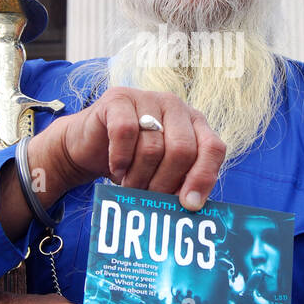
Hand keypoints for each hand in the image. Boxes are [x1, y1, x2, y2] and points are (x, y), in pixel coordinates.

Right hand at [41, 87, 226, 211]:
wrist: (89, 146)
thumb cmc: (132, 162)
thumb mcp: (162, 173)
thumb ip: (181, 183)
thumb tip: (192, 205)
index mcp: (195, 123)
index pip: (213, 147)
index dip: (203, 177)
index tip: (188, 205)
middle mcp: (175, 106)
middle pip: (182, 150)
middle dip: (164, 183)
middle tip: (148, 197)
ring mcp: (147, 98)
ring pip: (152, 147)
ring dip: (138, 177)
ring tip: (130, 185)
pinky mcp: (119, 98)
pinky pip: (125, 132)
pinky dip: (120, 158)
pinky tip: (117, 168)